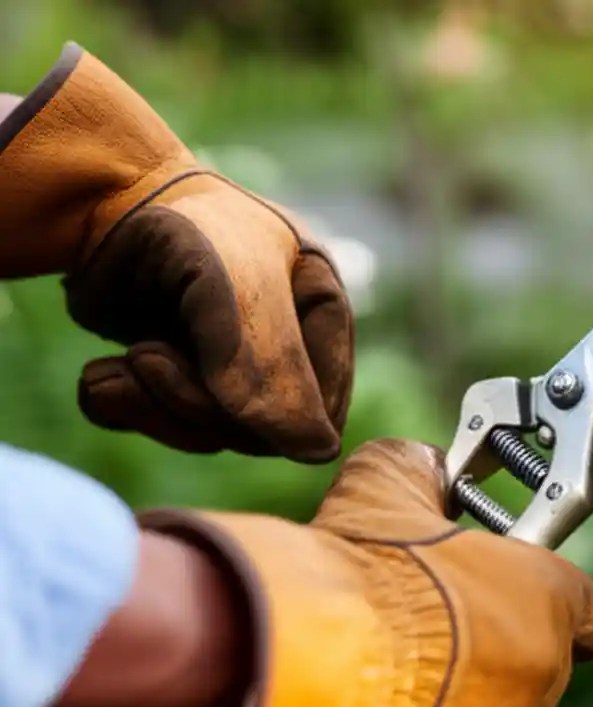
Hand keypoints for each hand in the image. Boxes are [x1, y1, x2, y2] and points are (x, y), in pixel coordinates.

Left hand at [0, 44, 351, 461]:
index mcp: (320, 316)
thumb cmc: (189, 227)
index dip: (277, 418)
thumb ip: (273, 367)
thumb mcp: (239, 291)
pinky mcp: (164, 370)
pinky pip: (150, 424)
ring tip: (128, 358)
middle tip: (149, 356)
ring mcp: (220, 361)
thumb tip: (317, 453)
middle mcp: (279, 345)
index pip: (322, 412)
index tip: (222, 385)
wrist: (99, 197)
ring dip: (156, 405)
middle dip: (201, 406)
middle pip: (259, 432)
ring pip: (204, 434)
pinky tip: (105, 372)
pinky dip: (120, 406)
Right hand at [140, 438, 592, 706]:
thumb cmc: (363, 568)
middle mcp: (542, 671)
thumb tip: (425, 465)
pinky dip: (431, 706)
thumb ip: (424, 472)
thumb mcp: (388, 486)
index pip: (590, 611)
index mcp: (547, 599)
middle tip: (441, 616)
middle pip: (539, 658)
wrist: (309, 652)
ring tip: (403, 653)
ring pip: (498, 700)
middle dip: (499, 637)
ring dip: (465, 678)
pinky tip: (387, 685)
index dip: (554, 598)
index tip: (515, 586)